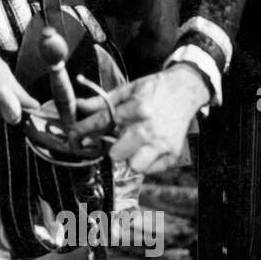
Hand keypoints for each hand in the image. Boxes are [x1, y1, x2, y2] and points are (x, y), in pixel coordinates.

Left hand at [73, 64, 210, 174]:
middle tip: (117, 140)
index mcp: (137, 109)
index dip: (83, 130)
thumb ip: (102, 101)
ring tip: (133, 145)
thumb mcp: (128, 89)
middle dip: (112, 148)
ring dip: (130, 158)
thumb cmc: (154, 89)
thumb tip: (79, 106)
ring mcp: (162, 143)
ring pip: (134, 166)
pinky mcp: (172, 153)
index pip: (102, 123)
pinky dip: (145, 162)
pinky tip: (146, 148)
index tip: (74, 135)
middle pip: (116, 154)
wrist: (186, 90)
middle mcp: (150, 129)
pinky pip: (150, 170)